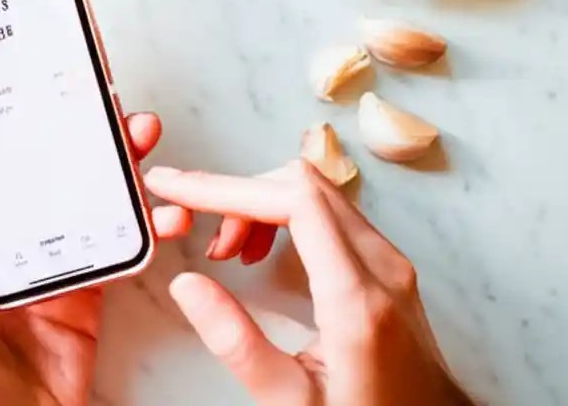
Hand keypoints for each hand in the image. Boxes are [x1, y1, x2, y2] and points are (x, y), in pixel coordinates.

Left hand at [0, 98, 179, 405]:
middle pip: (1, 168)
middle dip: (27, 119)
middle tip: (50, 73)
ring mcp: (34, 262)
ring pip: (65, 189)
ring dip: (100, 156)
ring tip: (130, 126)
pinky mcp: (79, 285)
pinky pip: (111, 237)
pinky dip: (142, 219)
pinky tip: (163, 207)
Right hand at [145, 161, 473, 405]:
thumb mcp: (290, 399)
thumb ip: (236, 343)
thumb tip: (188, 285)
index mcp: (357, 299)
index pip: (294, 202)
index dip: (228, 186)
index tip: (178, 187)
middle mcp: (382, 267)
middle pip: (302, 184)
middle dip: (237, 195)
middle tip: (200, 234)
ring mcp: (390, 260)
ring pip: (315, 190)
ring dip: (259, 204)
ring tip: (228, 250)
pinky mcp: (386, 263)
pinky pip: (329, 210)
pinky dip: (284, 214)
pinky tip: (260, 250)